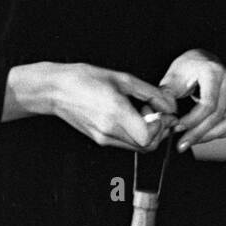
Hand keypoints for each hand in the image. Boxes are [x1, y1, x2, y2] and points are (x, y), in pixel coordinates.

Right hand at [4, 61, 176, 150]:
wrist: (56, 90)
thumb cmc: (85, 79)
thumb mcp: (122, 79)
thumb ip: (150, 92)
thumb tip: (169, 104)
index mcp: (115, 113)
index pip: (148, 137)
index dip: (161, 126)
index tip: (163, 112)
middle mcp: (109, 131)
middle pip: (147, 146)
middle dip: (159, 131)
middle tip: (158, 111)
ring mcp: (104, 139)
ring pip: (137, 147)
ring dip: (149, 133)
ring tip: (143, 110)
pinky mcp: (100, 140)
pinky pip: (126, 143)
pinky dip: (136, 133)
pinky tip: (132, 115)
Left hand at [158, 49, 225, 151]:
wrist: (202, 62)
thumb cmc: (187, 69)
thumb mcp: (172, 77)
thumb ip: (166, 95)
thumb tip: (167, 113)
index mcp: (214, 70)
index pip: (208, 104)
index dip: (193, 121)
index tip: (178, 129)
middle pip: (218, 116)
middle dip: (198, 133)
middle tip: (182, 143)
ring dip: (211, 136)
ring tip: (192, 140)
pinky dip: (223, 134)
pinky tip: (206, 135)